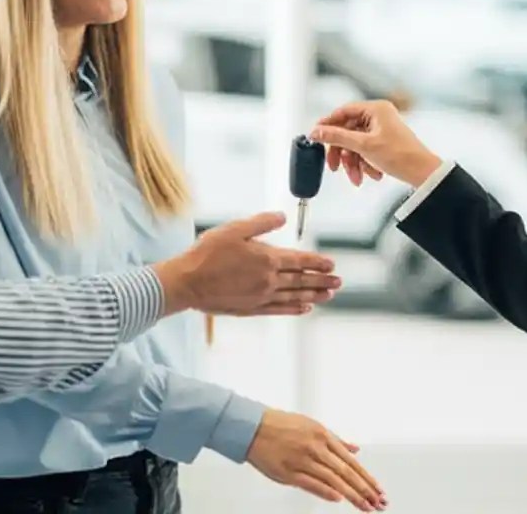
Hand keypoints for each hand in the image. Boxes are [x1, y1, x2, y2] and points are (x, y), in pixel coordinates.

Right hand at [154, 212, 339, 316]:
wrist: (188, 282)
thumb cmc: (207, 254)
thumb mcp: (234, 229)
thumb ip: (261, 223)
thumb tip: (282, 217)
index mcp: (267, 259)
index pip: (300, 261)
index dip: (317, 262)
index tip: (331, 264)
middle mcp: (268, 280)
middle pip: (302, 280)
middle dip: (322, 280)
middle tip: (338, 282)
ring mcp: (261, 296)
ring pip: (294, 296)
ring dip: (314, 295)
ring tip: (329, 296)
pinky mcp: (251, 308)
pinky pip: (279, 309)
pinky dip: (294, 309)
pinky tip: (304, 308)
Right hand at [247, 410, 386, 511]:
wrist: (252, 427)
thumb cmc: (280, 425)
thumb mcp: (312, 425)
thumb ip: (335, 440)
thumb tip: (354, 448)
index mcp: (323, 436)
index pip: (351, 461)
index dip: (366, 477)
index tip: (378, 489)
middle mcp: (316, 448)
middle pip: (346, 472)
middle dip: (365, 489)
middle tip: (378, 502)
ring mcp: (303, 460)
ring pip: (333, 480)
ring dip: (352, 495)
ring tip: (365, 507)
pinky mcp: (289, 472)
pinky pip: (311, 484)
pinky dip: (326, 492)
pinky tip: (339, 499)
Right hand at [311, 100, 441, 187]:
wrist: (422, 173)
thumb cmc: (401, 155)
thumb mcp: (363, 146)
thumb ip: (337, 137)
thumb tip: (317, 132)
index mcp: (376, 109)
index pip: (344, 111)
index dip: (328, 125)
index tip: (316, 136)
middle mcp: (379, 116)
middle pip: (348, 131)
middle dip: (342, 152)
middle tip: (334, 166)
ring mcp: (381, 130)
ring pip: (355, 144)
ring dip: (353, 163)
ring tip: (356, 177)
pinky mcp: (384, 143)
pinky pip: (365, 151)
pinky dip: (364, 164)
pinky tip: (370, 174)